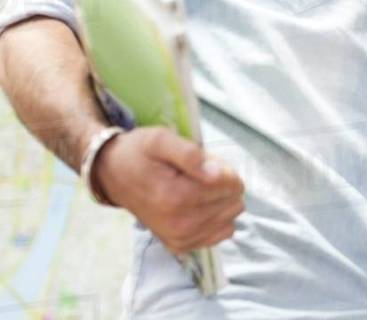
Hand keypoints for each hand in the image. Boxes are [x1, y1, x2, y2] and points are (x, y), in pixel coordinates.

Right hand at [92, 127, 243, 255]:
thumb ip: (190, 154)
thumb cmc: (140, 153)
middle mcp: (179, 224)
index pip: (231, 184)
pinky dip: (217, 218)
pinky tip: (200, 206)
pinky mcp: (181, 245)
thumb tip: (216, 174)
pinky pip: (221, 233)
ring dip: (220, 200)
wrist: (113, 175)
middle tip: (197, 175)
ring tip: (195, 188)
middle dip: (223, 184)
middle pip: (233, 201)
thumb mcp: (160, 140)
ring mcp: (181, 238)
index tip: (204, 163)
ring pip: (231, 217)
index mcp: (176, 197)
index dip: (224, 168)